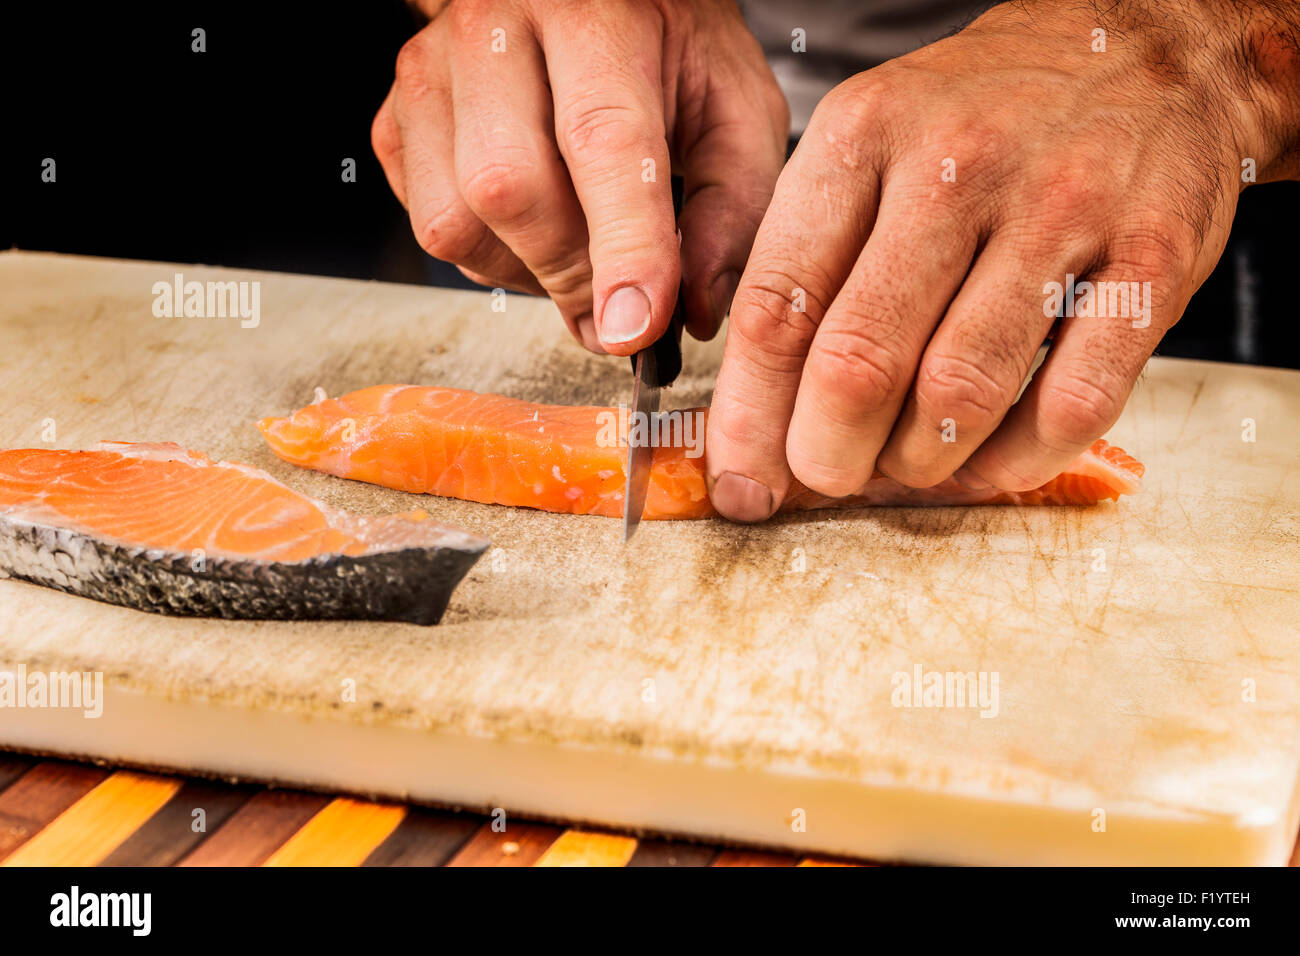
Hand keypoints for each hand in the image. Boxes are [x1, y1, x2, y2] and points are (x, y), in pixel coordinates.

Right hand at [372, 0, 788, 352]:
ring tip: (576, 254)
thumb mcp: (732, 106)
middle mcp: (495, 33)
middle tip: (618, 305)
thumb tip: (695, 309)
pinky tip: (531, 230)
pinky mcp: (395, 122)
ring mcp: (431, 77)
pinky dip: (488, 259)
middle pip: (509, 190)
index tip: (634, 326)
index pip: (602, 142)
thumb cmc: (661, 43)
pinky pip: (430, 229)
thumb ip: (729, 207)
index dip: (621, 248)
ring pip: (454, 224)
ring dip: (525, 274)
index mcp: (595, 18)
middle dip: (571, 276)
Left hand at [706, 0, 1299, 519]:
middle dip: (827, 453)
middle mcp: (957, 165)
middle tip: (827, 474)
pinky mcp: (1153, 257)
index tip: (741, 476)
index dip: (749, 415)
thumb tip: (761, 416)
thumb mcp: (869, 145)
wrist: (1141, 49)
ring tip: (910, 462)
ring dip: (920, 462)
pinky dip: (1019, 460)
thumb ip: (810, 264)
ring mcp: (1061, 208)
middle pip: (858, 362)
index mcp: (863, 134)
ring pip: (960, 393)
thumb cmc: (984, 116)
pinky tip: (992, 459)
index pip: (777, 304)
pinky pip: (1072, 403)